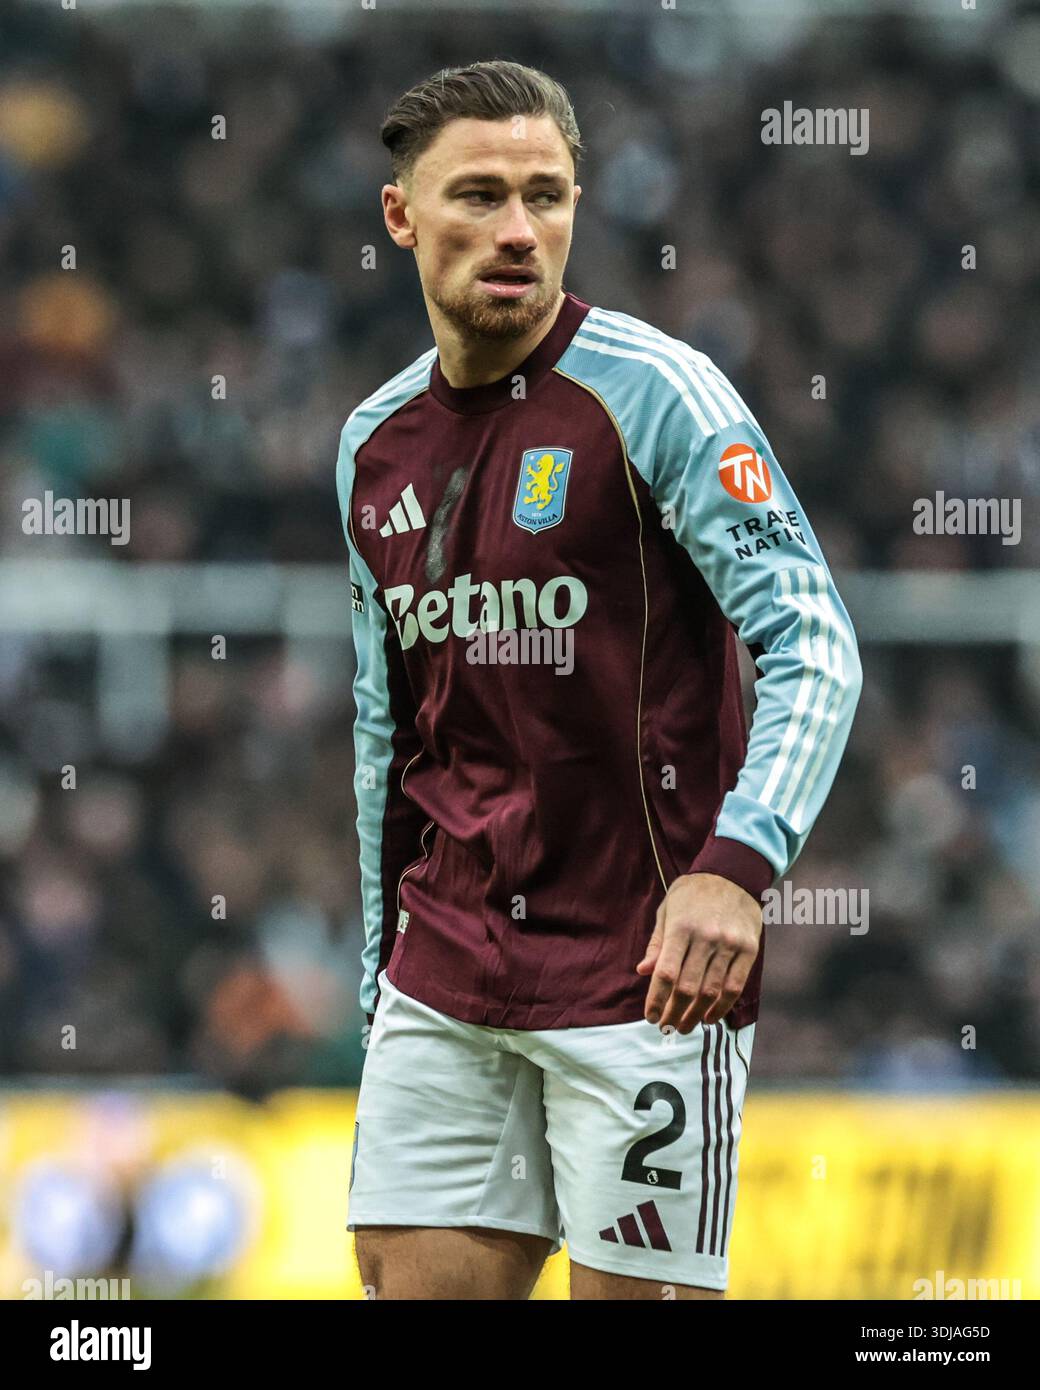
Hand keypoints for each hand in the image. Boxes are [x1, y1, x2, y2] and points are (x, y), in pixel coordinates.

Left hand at [636, 873, 761, 1031]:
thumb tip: (643, 971)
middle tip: (666, 1028)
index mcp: (681, 927)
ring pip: (712, 991)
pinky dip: (722, 1006)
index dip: (657, 999)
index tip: (650, 1016)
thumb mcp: (668, 910)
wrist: (733, 873)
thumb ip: (657, 943)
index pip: (666, 973)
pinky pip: (735, 986)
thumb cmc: (693, 893)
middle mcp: (706, 938)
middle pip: (688, 987)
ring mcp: (730, 944)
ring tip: (684, 1027)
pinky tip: (709, 1017)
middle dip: (674, 1013)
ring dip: (696, 1015)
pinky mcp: (749, 949)